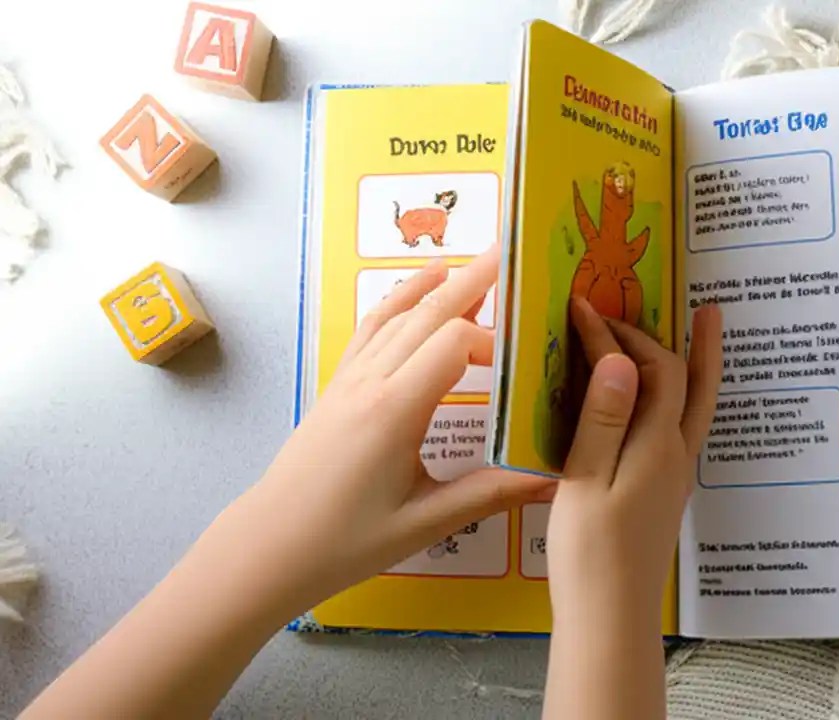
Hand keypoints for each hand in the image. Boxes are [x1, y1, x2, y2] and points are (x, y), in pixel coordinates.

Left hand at [197, 245, 553, 615]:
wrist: (268, 547)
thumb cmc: (343, 543)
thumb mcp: (424, 523)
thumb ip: (490, 494)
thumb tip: (553, 478)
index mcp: (394, 412)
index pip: (451, 345)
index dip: (490, 342)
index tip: (517, 364)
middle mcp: (370, 383)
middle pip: (425, 315)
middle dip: (470, 283)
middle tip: (509, 254)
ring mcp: (348, 381)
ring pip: (395, 316)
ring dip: (434, 286)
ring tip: (468, 263)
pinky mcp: (336, 389)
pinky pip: (370, 331)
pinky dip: (396, 304)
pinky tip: (412, 293)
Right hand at [542, 298, 721, 719]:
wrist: (610, 618)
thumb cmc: (590, 555)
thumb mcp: (585, 481)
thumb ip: (602, 419)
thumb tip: (618, 361)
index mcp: (657, 446)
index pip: (652, 368)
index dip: (618, 333)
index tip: (581, 308)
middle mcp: (676, 454)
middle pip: (690, 380)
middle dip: (667, 337)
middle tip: (647, 305)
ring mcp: (674, 473)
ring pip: (695, 402)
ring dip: (697, 359)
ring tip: (703, 324)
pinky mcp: (663, 489)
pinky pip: (681, 423)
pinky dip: (678, 392)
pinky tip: (660, 394)